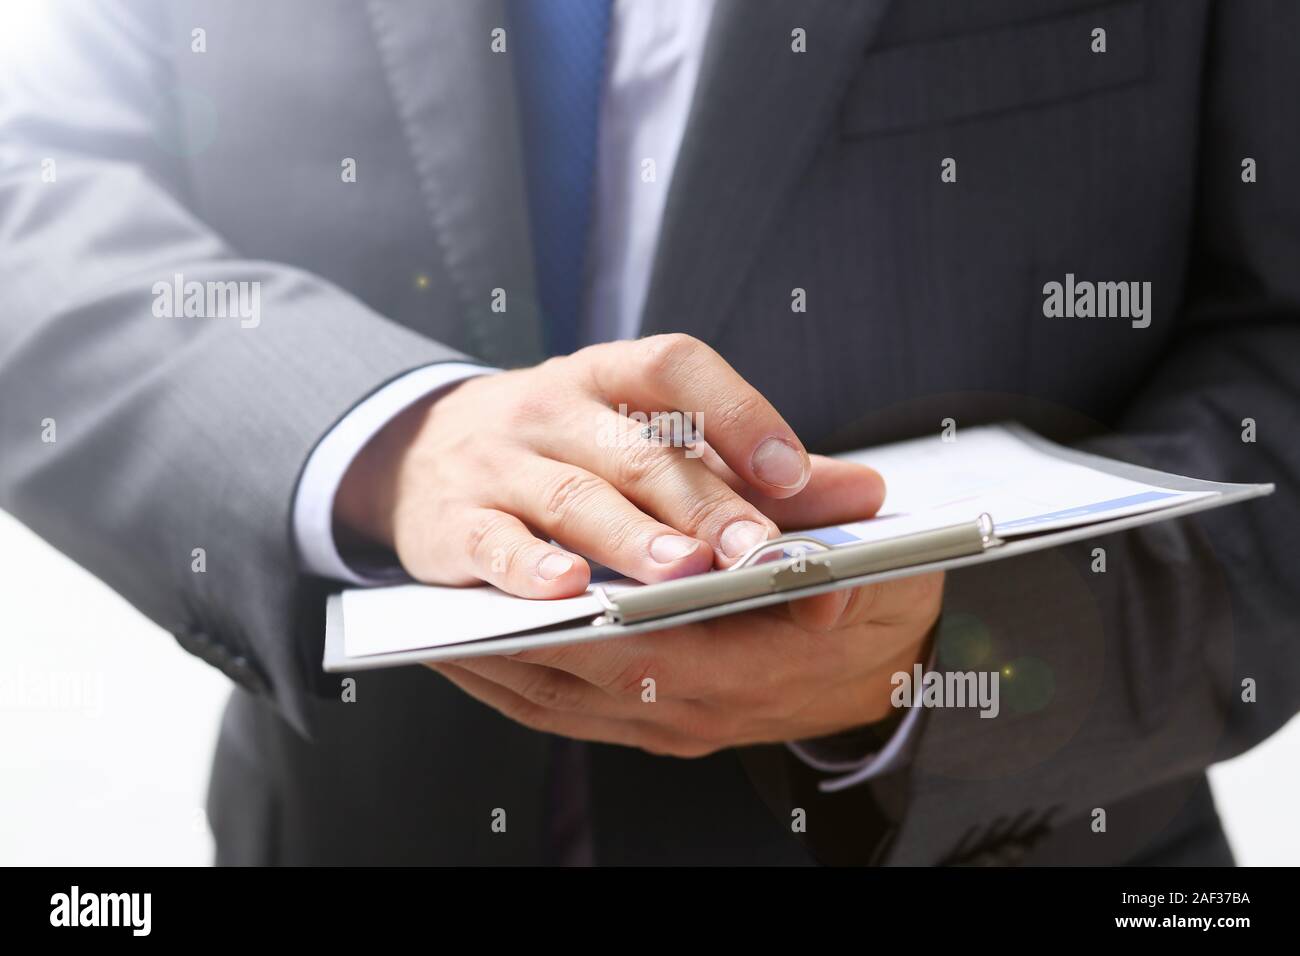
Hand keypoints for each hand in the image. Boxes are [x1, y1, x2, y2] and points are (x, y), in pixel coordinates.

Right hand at [335, 334, 883, 592]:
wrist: (422, 454)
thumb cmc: (567, 450)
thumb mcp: (650, 439)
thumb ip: (751, 469)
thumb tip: (865, 495)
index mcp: (611, 378)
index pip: (677, 367)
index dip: (738, 412)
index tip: (792, 473)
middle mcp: (554, 407)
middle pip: (637, 449)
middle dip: (703, 503)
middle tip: (759, 554)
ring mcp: (499, 461)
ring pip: (571, 493)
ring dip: (629, 535)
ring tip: (683, 571)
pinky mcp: (452, 519)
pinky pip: (490, 540)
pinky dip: (527, 565)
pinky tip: (566, 590)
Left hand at [430, 572, 944, 755]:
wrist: (891, 672)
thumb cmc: (882, 611)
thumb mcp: (891, 583)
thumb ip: (852, 580)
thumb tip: (819, 591)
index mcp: (759, 671)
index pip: (656, 657)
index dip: (588, 633)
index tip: (525, 600)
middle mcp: (707, 711)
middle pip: (587, 684)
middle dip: (516, 650)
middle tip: (445, 617)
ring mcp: (679, 724)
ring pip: (566, 705)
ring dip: (499, 671)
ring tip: (439, 633)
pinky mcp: (659, 724)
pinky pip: (570, 713)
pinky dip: (517, 686)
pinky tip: (478, 651)